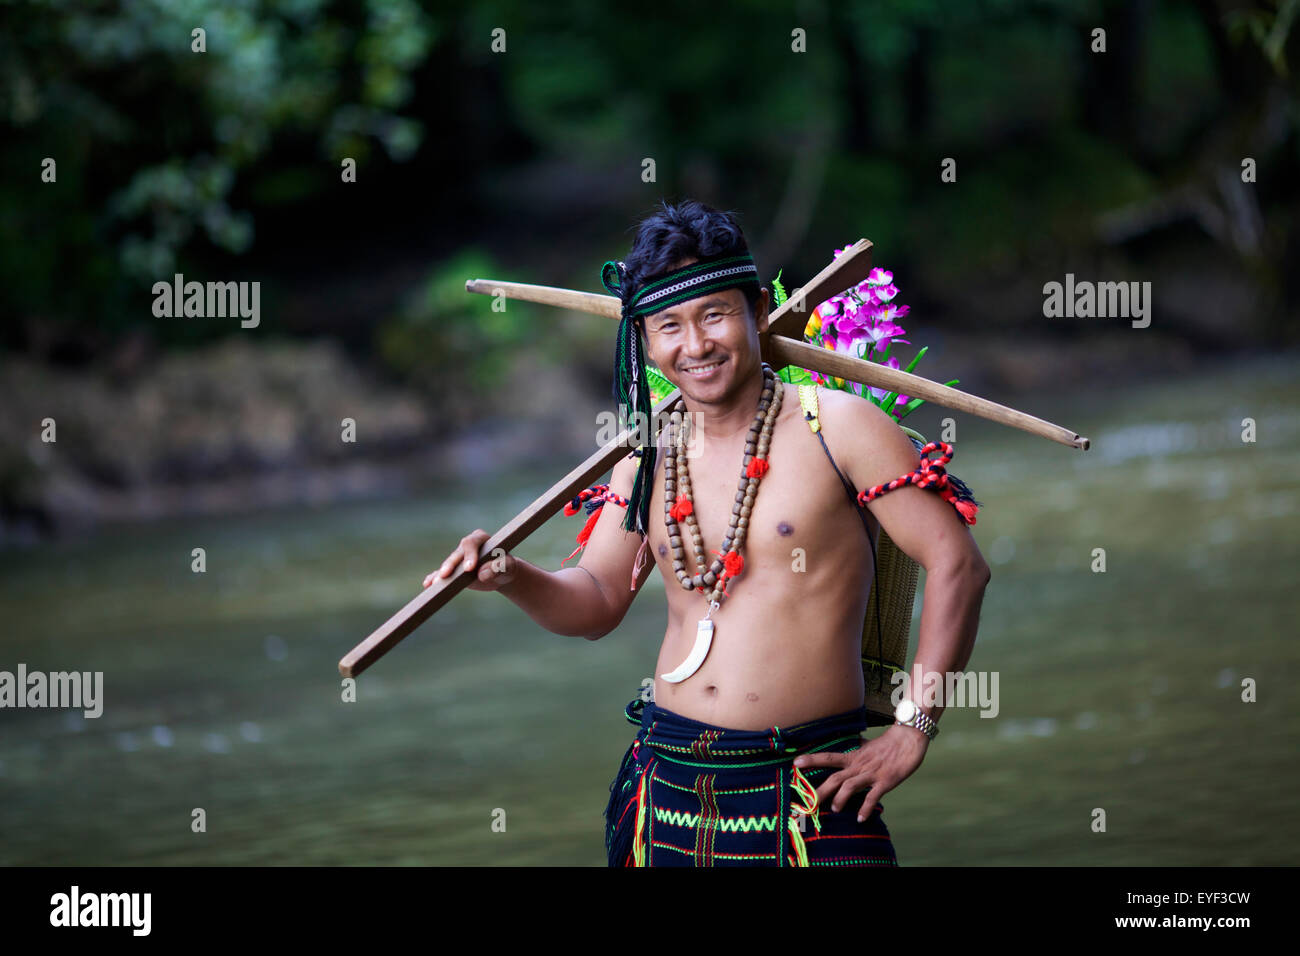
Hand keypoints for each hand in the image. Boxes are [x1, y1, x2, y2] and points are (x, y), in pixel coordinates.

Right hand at [423, 529, 515, 591]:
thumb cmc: (506, 567)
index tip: (468, 569)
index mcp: (480, 539)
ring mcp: (458, 557)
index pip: (472, 544)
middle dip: (450, 565)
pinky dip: (434, 578)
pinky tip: (428, 584)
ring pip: (448, 564)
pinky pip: (441, 573)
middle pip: (456, 554)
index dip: (469, 555)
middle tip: (445, 575)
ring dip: (440, 574)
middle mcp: (467, 546)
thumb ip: (499, 567)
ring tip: (434, 583)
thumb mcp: (508, 567)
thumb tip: (482, 573)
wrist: (501, 574)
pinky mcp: (452, 569)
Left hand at [793, 723, 929, 821]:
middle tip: (808, 804)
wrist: (909, 738)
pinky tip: (860, 818)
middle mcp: (859, 765)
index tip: (795, 763)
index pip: (828, 758)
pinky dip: (866, 808)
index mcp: (853, 756)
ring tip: (834, 810)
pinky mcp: (886, 781)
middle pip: (835, 778)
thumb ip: (856, 749)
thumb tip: (849, 746)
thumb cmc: (888, 743)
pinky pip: (873, 796)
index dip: (812, 760)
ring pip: (850, 787)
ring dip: (840, 799)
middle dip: (820, 791)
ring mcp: (872, 773)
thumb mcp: (867, 746)